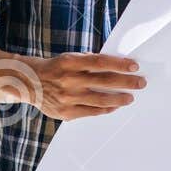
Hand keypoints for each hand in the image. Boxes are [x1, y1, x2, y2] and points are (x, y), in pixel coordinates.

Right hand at [26, 52, 144, 120]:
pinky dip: (105, 109)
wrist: (30, 83)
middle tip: (140, 83)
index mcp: (70, 62)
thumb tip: (117, 66)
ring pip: (100, 100)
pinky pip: (91, 112)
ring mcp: (67, 98)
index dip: (119, 64)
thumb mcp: (70, 58)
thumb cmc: (56, 68)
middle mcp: (68, 80)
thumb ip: (90, 62)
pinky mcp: (66, 112)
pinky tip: (114, 106)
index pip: (100, 62)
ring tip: (130, 97)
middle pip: (104, 82)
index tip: (135, 66)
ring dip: (119, 99)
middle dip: (126, 83)